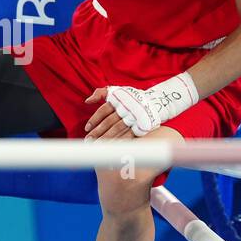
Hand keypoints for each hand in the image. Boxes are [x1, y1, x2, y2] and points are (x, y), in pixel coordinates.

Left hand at [84, 73, 198, 139]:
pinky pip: (128, 136)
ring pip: (118, 130)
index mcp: (119, 100)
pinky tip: (112, 149)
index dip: (94, 120)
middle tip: (89, 141)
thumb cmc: (130, 97)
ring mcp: (133, 118)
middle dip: (98, 133)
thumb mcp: (116, 91)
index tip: (87, 129)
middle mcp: (126, 109)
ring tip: (97, 147)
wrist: (154, 101)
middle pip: (109, 122)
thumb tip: (87, 101)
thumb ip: (100, 93)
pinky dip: (120, 143)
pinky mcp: (140, 126)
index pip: (103, 110)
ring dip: (107, 139)